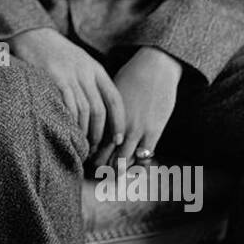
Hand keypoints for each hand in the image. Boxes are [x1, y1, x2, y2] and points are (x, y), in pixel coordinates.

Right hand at [11, 27, 124, 157]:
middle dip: (99, 133)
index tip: (118, 139)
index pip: (115, 99)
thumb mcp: (79, 62)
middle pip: (100, 109)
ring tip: (80, 145)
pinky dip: (70, 122)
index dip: (119, 121)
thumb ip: (89, 82)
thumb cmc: (54, 52)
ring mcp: (70, 75)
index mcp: (95, 69)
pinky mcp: (54, 77)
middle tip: (95, 149)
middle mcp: (86, 72)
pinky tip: (67, 132)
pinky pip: (67, 105)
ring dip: (84, 132)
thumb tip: (97, 111)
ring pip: (84, 111)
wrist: (32, 33)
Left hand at [92, 48, 181, 170]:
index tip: (89, 161)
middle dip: (103, 168)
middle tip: (100, 175)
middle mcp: (119, 126)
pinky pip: (145, 156)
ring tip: (117, 176)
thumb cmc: (131, 76)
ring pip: (125, 160)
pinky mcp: (154, 131)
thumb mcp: (110, 93)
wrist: (154, 68)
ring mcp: (137, 130)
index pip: (94, 145)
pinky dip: (139, 164)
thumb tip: (91, 119)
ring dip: (120, 170)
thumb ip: (102, 109)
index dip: (91, 156)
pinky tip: (137, 168)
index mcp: (105, 117)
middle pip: (106, 157)